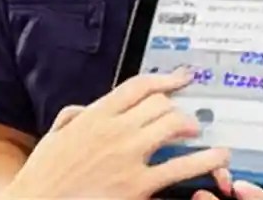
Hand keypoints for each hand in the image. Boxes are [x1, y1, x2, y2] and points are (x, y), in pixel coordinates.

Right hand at [1, 69, 230, 198]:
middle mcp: (114, 130)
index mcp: (95, 116)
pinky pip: (179, 167)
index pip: (138, 87)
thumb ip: (74, 118)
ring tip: (202, 134)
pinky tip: (217, 159)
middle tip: (188, 118)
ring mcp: (128, 156)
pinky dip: (204, 160)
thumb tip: (88, 109)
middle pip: (160, 104)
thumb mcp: (54, 136)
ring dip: (193, 127)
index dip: (166, 79)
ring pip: (173, 126)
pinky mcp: (138, 184)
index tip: (181, 78)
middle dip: (178, 108)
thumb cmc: (44, 175)